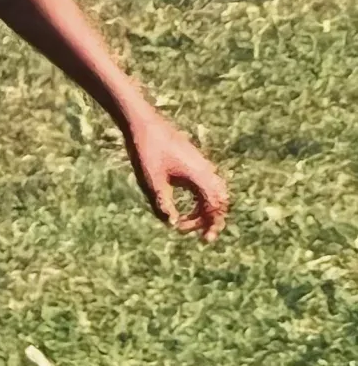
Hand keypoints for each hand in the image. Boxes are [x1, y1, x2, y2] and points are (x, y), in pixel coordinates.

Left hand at [124, 109, 228, 241]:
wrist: (144, 125)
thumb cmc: (147, 152)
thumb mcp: (152, 181)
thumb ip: (163, 203)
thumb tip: (173, 224)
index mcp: (199, 176)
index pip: (215, 206)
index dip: (212, 225)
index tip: (204, 240)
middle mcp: (206, 170)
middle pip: (220, 200)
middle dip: (212, 220)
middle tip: (200, 236)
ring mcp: (202, 165)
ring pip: (214, 192)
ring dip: (207, 210)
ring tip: (191, 223)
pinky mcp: (195, 162)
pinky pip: (207, 185)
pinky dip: (203, 199)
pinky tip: (190, 207)